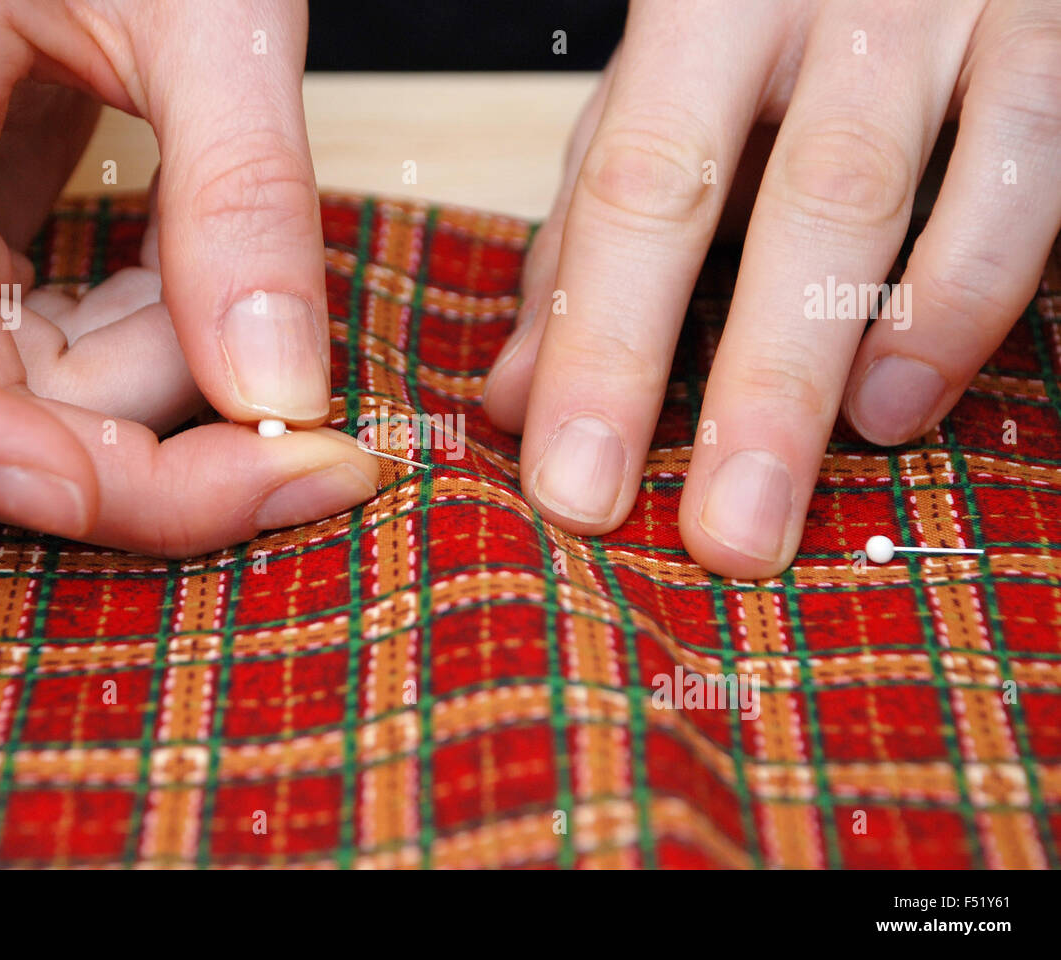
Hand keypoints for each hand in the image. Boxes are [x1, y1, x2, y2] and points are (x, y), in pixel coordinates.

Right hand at [0, 0, 375, 556]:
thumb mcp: (212, 10)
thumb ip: (241, 191)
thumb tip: (274, 394)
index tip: (91, 492)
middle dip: (129, 457)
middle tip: (305, 459)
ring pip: (15, 399)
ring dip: (159, 384)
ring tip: (249, 281)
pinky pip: (54, 357)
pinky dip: (150, 349)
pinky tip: (198, 282)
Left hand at [483, 0, 1060, 576]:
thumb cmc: (764, 22)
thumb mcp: (661, 100)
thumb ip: (591, 237)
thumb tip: (515, 399)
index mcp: (699, 14)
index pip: (634, 192)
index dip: (602, 351)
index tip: (575, 490)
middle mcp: (828, 2)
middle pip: (794, 202)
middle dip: (756, 387)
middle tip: (726, 536)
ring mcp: (958, 10)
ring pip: (918, 189)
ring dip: (884, 341)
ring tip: (851, 452)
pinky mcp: (1058, 36)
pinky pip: (1038, 159)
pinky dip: (977, 284)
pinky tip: (918, 384)